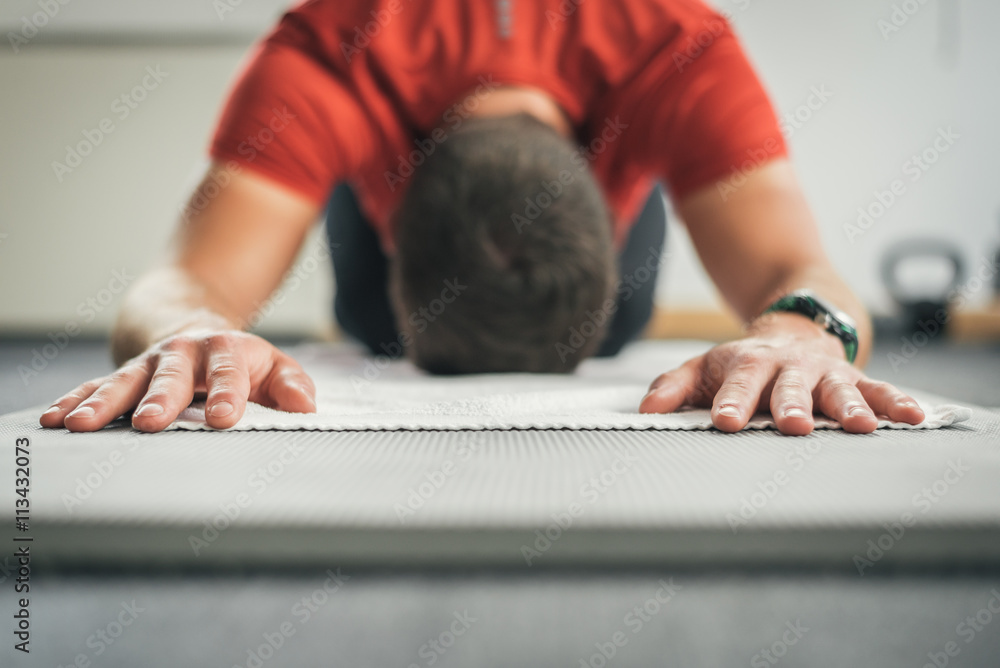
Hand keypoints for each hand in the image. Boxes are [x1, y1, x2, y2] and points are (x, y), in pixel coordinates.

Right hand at [39, 330, 315, 432]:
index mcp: (225, 353)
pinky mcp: (123, 376)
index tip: (222, 417)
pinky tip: (54, 417)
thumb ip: (290, 384)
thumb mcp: (272, 367)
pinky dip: (74, 401)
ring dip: (103, 403)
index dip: (226, 394)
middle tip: (151, 423)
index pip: (228, 374)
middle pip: (170, 376)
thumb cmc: (240, 361)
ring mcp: (148, 365)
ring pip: (124, 382)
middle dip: (160, 399)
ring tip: (82, 425)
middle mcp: (182, 356)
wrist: (192, 329)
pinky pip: (94, 387)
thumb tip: (305, 405)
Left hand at [638, 316, 924, 434]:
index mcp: (748, 365)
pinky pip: (880, 390)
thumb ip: (673, 386)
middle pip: (789, 386)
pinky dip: (896, 402)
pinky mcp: (855, 379)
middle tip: (793, 425)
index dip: (732, 402)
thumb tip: (645, 410)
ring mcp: (825, 373)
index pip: (737, 383)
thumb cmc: (742, 362)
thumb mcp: (703, 367)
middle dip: (791, 405)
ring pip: (837, 389)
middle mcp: (789, 368)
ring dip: (849, 407)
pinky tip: (913, 418)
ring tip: (860, 426)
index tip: (725, 421)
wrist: (794, 329)